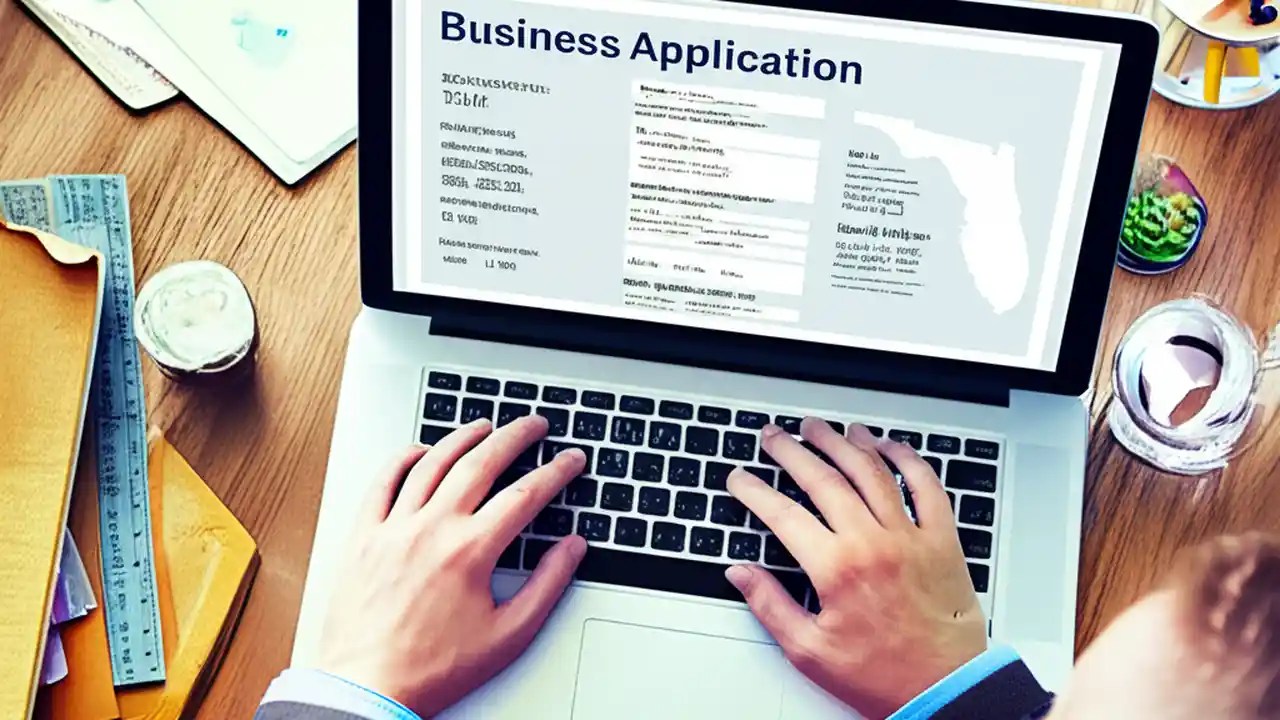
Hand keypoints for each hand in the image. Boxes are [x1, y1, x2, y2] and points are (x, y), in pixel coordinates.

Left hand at [315, 417, 587, 717]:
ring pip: (432, 463)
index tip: (571, 460)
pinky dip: (403, 459)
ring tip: (484, 426)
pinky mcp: (363, 536)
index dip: (556, 472)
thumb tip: (572, 549)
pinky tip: (419, 450)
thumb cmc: (433, 670)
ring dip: (463, 437)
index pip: (526, 495)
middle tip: (534, 425)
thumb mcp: (508, 635)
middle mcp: (432, 529)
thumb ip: (547, 585)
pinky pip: (382, 482)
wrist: (367, 688)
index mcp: (471, 552)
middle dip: (515, 437)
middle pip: (481, 462)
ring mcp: (393, 528)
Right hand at [725, 419, 985, 719]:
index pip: (782, 514)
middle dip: (792, 451)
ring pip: (871, 471)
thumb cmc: (881, 676)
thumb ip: (770, 605)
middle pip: (823, 479)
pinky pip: (925, 485)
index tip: (740, 479)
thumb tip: (740, 573)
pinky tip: (887, 445)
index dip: (754, 491)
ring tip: (821, 428)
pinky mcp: (941, 540)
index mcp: (836, 569)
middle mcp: (872, 543)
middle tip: (774, 437)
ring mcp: (910, 537)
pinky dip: (906, 459)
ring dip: (842, 442)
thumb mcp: (810, 650)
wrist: (945, 690)